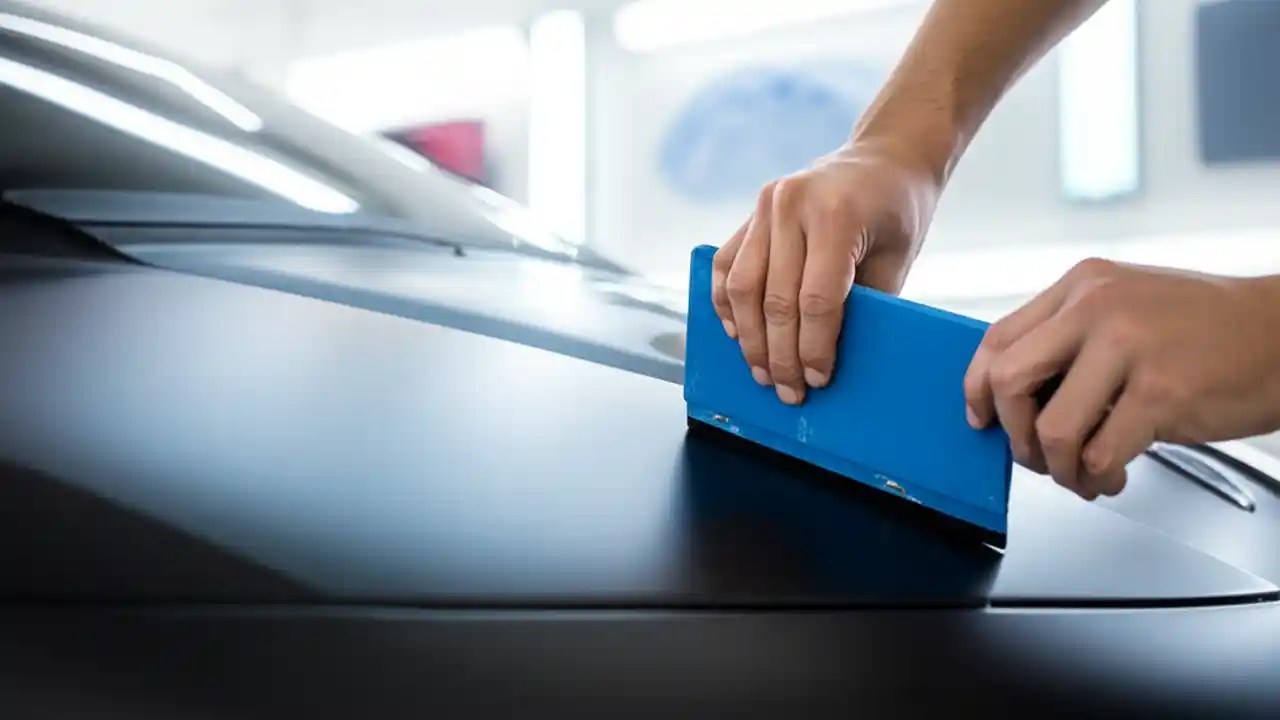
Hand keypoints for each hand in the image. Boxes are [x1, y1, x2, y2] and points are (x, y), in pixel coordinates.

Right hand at [710, 140, 940, 404]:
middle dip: (780, 355)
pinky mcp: (750, 211)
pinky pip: (726, 264)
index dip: (815, 348)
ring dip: (748, 338)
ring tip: (761, 371)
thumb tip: (829, 361)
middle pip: (775, 300)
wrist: (885, 156)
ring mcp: (764, 205)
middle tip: (788, 392)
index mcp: (835, 215)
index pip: (816, 300)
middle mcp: (791, 206)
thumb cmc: (898, 212)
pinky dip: (725, 303)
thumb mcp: (896, 260)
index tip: (818, 381)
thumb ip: (864, 305)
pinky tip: (736, 332)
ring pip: (741, 287)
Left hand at [964, 258, 1279, 499]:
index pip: (997, 339)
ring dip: (1059, 468)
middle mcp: (1098, 308)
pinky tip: (1114, 475)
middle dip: (1014, 433)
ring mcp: (1129, 347)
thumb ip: (1071, 338)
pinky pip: (1099, 453)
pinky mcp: (1162, 392)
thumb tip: (1017, 397)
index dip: (977, 389)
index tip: (981, 419)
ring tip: (1084, 473)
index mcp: (1082, 286)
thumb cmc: (1207, 330)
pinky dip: (1097, 477)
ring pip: (1051, 429)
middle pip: (1009, 381)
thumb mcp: (1127, 307)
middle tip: (1037, 455)